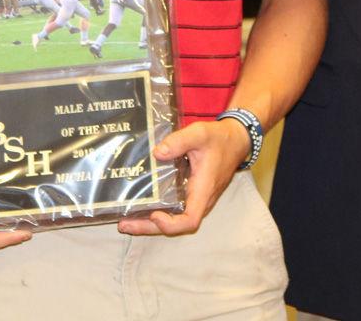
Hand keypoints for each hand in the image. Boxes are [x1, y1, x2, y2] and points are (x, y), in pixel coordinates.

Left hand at [116, 118, 249, 236]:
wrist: (236, 140)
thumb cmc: (219, 138)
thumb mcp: (200, 133)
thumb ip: (179, 141)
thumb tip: (157, 153)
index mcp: (203, 189)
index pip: (190, 220)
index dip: (170, 224)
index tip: (154, 214)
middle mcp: (200, 199)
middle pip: (177, 225)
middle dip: (149, 228)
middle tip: (124, 224)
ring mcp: (197, 198)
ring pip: (175, 219)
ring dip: (150, 222)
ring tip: (125, 220)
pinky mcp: (192, 193)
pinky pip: (175, 209)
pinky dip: (157, 211)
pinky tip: (141, 205)